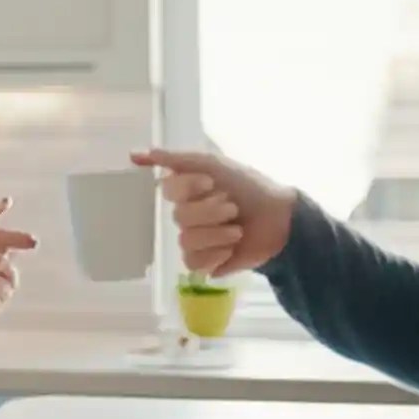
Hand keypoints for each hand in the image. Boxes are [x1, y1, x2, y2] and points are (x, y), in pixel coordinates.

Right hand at [130, 148, 297, 277]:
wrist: (282, 220)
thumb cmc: (250, 188)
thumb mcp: (214, 165)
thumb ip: (176, 160)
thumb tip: (135, 154)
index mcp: (185, 191)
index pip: (167, 190)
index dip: (189, 188)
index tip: (211, 183)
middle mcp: (185, 215)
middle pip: (179, 217)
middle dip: (211, 211)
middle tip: (232, 208)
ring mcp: (193, 240)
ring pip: (185, 240)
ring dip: (217, 234)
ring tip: (237, 230)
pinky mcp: (203, 263)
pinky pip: (193, 262)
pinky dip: (215, 254)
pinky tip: (230, 249)